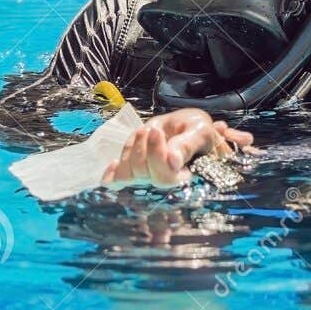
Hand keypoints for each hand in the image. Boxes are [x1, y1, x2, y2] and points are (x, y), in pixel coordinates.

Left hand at [102, 109, 255, 188]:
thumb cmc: (196, 130)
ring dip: (132, 149)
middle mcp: (164, 182)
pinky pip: (118, 180)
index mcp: (184, 177)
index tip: (156, 131)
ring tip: (145, 131)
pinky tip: (113, 164)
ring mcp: (147, 178)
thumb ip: (187, 145)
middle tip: (152, 129)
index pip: (164, 177)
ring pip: (129, 174)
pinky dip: (112, 173)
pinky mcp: (134, 172)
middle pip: (144, 174)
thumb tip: (173, 161)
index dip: (156, 155)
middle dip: (143, 148)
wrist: (187, 127)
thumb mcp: (198, 131)